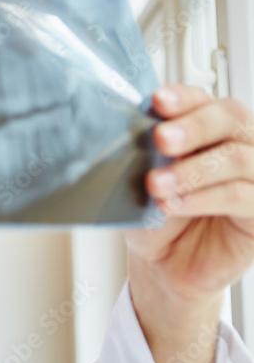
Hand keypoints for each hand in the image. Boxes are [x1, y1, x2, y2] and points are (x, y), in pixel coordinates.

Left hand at [125, 84, 253, 312]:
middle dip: (192, 126)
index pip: (203, 99)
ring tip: (157, 184)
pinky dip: (204, 198)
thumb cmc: (155, 217)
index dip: (183, 97)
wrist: (163, 264)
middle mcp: (240, 145)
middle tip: (160, 138)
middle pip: (231, 118)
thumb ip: (139, 157)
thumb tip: (120, 136)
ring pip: (238, 158)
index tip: (157, 101)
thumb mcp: (138, 182)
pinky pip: (241, 196)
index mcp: (208, 129)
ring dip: (192, 170)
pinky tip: (174, 204)